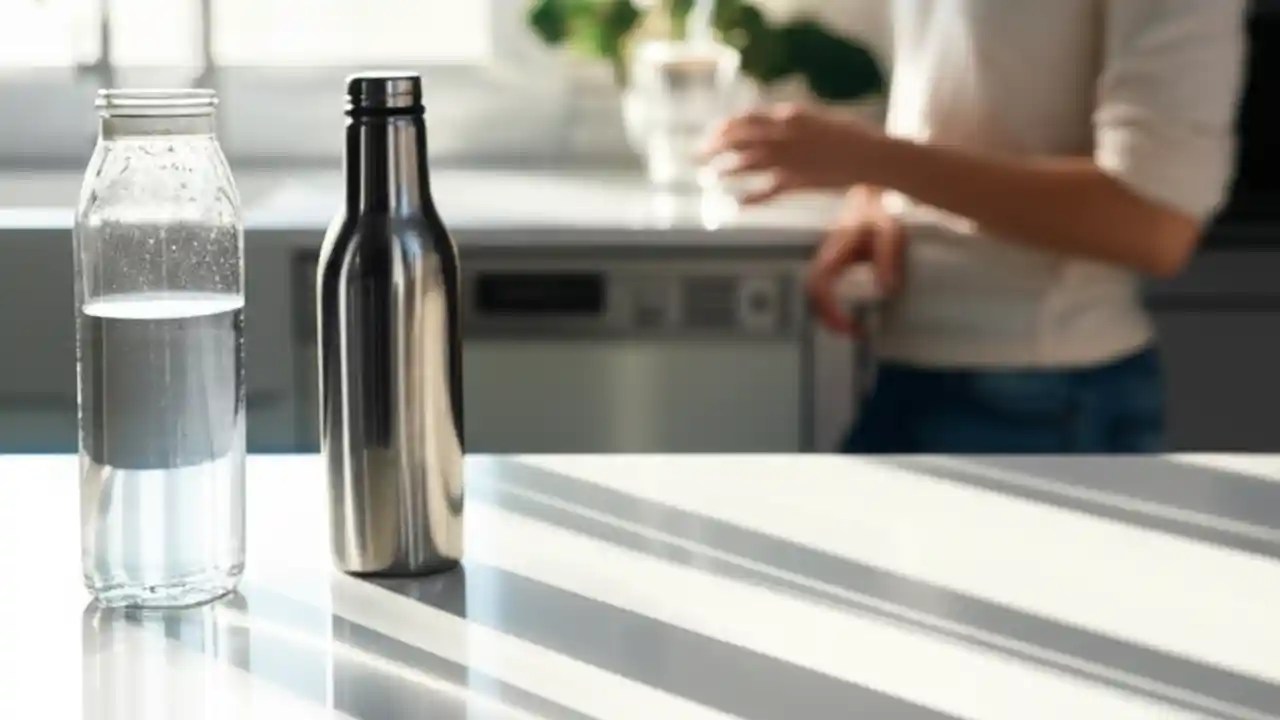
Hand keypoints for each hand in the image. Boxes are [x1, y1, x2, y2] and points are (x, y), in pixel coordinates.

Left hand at [704, 103, 878, 204]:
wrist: (872, 155)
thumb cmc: (849, 134)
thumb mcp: (816, 118)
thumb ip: (790, 121)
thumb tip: (770, 121)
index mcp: (788, 116)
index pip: (744, 119)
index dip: (723, 128)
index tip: (711, 134)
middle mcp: (783, 135)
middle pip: (738, 139)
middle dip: (713, 147)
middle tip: (698, 155)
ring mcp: (789, 159)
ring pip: (747, 164)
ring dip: (725, 170)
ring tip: (711, 176)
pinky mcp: (797, 181)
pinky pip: (767, 191)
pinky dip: (751, 198)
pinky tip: (738, 204)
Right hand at [807, 186, 904, 335]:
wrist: (873, 196)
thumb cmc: (881, 211)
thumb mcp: (889, 230)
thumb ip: (887, 257)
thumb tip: (886, 289)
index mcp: (833, 250)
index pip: (818, 286)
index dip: (828, 310)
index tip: (850, 326)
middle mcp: (824, 257)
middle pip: (812, 295)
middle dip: (828, 319)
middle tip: (854, 333)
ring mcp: (825, 261)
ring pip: (815, 294)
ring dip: (830, 314)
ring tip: (855, 328)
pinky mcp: (832, 265)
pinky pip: (824, 289)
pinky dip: (833, 306)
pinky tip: (852, 313)